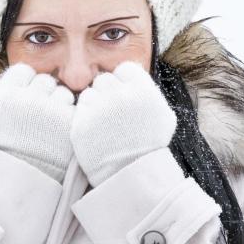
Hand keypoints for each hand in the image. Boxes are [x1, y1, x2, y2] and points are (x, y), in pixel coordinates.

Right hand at [0, 62, 74, 183]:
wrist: (27, 178)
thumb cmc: (8, 147)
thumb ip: (4, 90)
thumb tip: (24, 71)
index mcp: (5, 98)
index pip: (23, 71)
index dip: (27, 84)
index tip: (25, 99)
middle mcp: (26, 102)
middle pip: (44, 81)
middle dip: (44, 94)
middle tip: (39, 116)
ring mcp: (50, 112)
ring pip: (62, 93)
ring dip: (59, 105)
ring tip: (50, 126)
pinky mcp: (70, 125)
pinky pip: (77, 108)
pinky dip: (70, 117)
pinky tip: (61, 131)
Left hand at [70, 60, 176, 187]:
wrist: (131, 175)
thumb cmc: (149, 144)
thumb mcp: (163, 115)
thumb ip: (148, 90)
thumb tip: (131, 68)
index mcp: (143, 91)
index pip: (125, 69)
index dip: (125, 83)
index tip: (126, 98)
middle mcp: (121, 97)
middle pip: (105, 79)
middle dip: (108, 92)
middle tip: (114, 112)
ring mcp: (99, 111)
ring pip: (90, 92)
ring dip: (95, 103)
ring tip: (106, 123)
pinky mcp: (81, 124)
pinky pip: (80, 108)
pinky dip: (86, 116)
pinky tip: (97, 130)